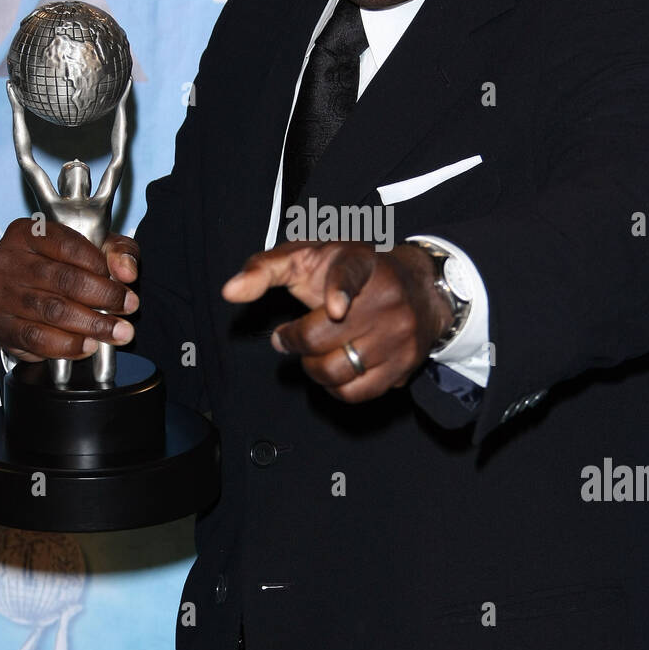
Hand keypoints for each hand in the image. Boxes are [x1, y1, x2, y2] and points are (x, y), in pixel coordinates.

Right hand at [0, 217, 139, 362]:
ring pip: (52, 311)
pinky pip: (36, 338)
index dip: (101, 266)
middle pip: (63, 280)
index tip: (126, 284)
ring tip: (117, 331)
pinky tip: (89, 345)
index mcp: (28, 232)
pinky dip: (67, 345)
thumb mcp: (94, 249)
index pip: (68, 246)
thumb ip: (117, 252)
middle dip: (104, 297)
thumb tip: (127, 272)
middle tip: (129, 309)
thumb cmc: (64, 267)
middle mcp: (6, 259)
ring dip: (91, 325)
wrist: (27, 299)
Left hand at [221, 240, 452, 401]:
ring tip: (314, 351)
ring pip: (337, 370)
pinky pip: (357, 393)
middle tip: (288, 336)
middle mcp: (386, 298)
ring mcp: (399, 333)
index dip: (340, 290)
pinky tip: (336, 367)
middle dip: (293, 341)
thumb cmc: (350, 271)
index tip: (335, 306)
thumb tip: (230, 291)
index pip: (350, 273)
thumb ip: (265, 268)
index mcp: (360, 262)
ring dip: (313, 367)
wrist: (419, 288)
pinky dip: (336, 387)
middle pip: (322, 337)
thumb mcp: (309, 257)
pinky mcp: (406, 363)